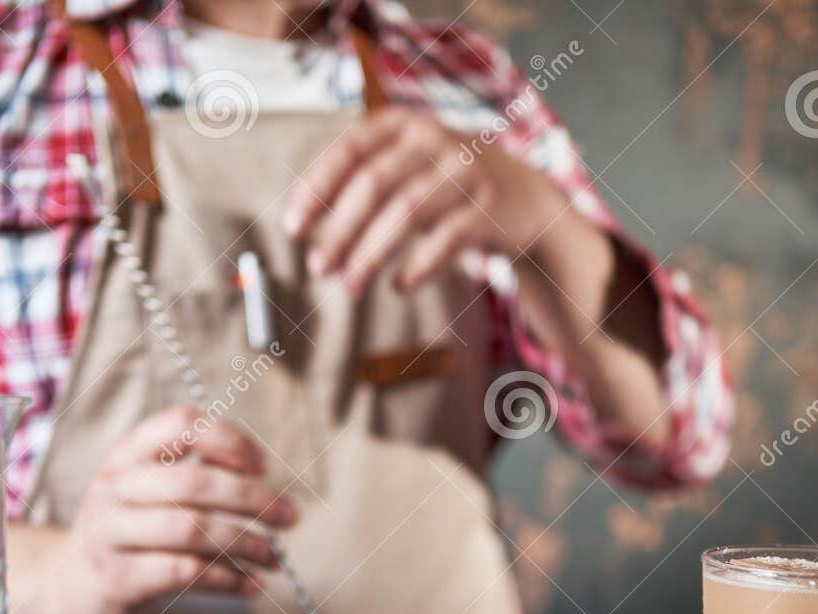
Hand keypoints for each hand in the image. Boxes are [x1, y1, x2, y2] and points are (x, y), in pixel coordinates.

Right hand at [7, 406, 296, 613]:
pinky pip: (185, 573)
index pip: (180, 424)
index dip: (228, 439)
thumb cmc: (129, 534)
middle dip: (253, 499)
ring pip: (192, 530)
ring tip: (274, 557)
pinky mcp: (117, 580)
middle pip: (194, 482)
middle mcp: (114, 487)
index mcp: (126, 454)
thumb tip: (264, 480)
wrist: (70, 587)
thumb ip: (195, 476)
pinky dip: (228, 580)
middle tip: (290, 517)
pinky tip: (250, 585)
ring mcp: (110, 534)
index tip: (262, 466)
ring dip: (246, 544)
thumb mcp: (149, 492)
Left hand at [283, 106, 569, 296]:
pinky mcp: (490, 207)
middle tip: (317, 268)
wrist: (525, 198)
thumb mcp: (405, 166)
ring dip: (371, 254)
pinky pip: (446, 240)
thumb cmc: (444, 187)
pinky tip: (398, 287)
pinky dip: (417, 266)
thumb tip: (300, 223)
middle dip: (340, 230)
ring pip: (406, 213)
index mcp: (403, 123)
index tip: (292, 229)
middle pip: (374, 184)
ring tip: (350, 286)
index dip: (316, 190)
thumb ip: (358, 181)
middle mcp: (434, 138)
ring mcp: (466, 170)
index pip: (348, 151)